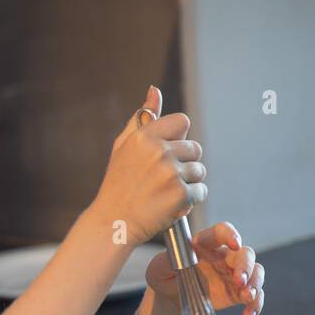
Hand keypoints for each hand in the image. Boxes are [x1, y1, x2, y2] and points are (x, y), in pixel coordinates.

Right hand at [88, 85, 206, 247]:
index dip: (177, 139)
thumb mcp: (123, 147)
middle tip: (164, 180)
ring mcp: (170, 173)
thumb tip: (154, 91)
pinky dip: (191, 201)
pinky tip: (172, 205)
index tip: (165, 155)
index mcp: (144, 136)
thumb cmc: (118, 185)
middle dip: (184, 163)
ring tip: (166, 193)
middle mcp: (158, 151)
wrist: (113, 223)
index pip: (183, 122)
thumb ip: (141, 118)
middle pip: (195, 148)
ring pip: (199, 171)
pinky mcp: (180, 195)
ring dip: (189, 183)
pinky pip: (201, 191)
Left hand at [145, 221, 265, 314]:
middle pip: (244, 253)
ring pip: (255, 271)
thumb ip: (166, 262)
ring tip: (248, 297)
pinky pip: (255, 294)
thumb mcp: (158, 269)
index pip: (221, 231)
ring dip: (255, 283)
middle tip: (239, 281)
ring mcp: (234, 272)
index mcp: (205, 244)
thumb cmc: (165, 277)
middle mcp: (224, 255)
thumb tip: (175, 260)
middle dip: (245, 266)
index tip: (234, 244)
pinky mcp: (238, 291)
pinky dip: (256, 304)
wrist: (172, 300)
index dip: (230, 235)